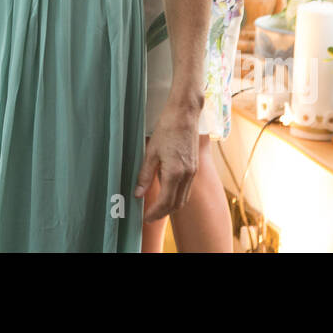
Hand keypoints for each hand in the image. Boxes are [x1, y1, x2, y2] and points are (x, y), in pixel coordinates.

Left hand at [135, 102, 198, 221]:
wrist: (185, 114)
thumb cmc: (166, 129)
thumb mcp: (151, 152)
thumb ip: (145, 175)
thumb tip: (138, 194)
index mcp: (175, 173)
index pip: (165, 202)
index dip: (155, 212)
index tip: (145, 218)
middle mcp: (187, 175)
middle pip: (177, 204)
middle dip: (163, 213)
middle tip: (149, 217)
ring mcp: (193, 172)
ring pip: (184, 198)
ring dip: (171, 207)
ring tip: (157, 209)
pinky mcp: (195, 167)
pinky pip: (187, 189)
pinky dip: (177, 196)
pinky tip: (167, 193)